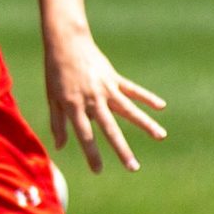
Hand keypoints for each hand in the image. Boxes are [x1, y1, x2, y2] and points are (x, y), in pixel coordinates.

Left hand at [45, 26, 167, 172]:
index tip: (99, 171)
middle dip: (122, 149)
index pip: (85, 135)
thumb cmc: (56, 73)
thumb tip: (60, 147)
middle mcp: (93, 100)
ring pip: (129, 109)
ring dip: (146, 124)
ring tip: (161, 136)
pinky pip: (133, 90)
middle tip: (133, 167)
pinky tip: (161, 106)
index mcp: (74, 106)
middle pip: (110, 128)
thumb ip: (57, 123)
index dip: (92, 153)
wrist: (66, 43)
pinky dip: (147, 97)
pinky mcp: (114, 78)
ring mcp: (106, 88)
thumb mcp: (52, 99)